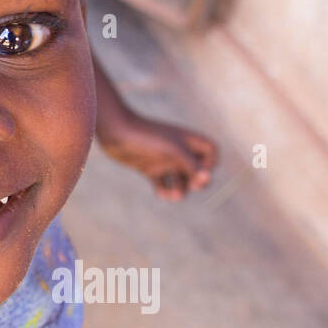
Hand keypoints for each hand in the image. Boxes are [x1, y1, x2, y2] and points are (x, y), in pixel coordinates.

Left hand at [98, 112, 217, 200]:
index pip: (211, 152)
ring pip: (179, 179)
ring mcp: (164, 159)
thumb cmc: (147, 137)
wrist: (115, 132)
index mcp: (188, 141)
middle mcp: (178, 149)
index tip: (199, 168)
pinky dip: (164, 190)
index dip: (210, 164)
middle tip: (191, 186)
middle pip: (197, 169)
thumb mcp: (173, 152)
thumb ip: (191, 166)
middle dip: (196, 181)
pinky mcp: (149, 167)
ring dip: (180, 189)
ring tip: (173, 196)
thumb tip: (208, 179)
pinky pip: (162, 182)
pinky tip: (161, 193)